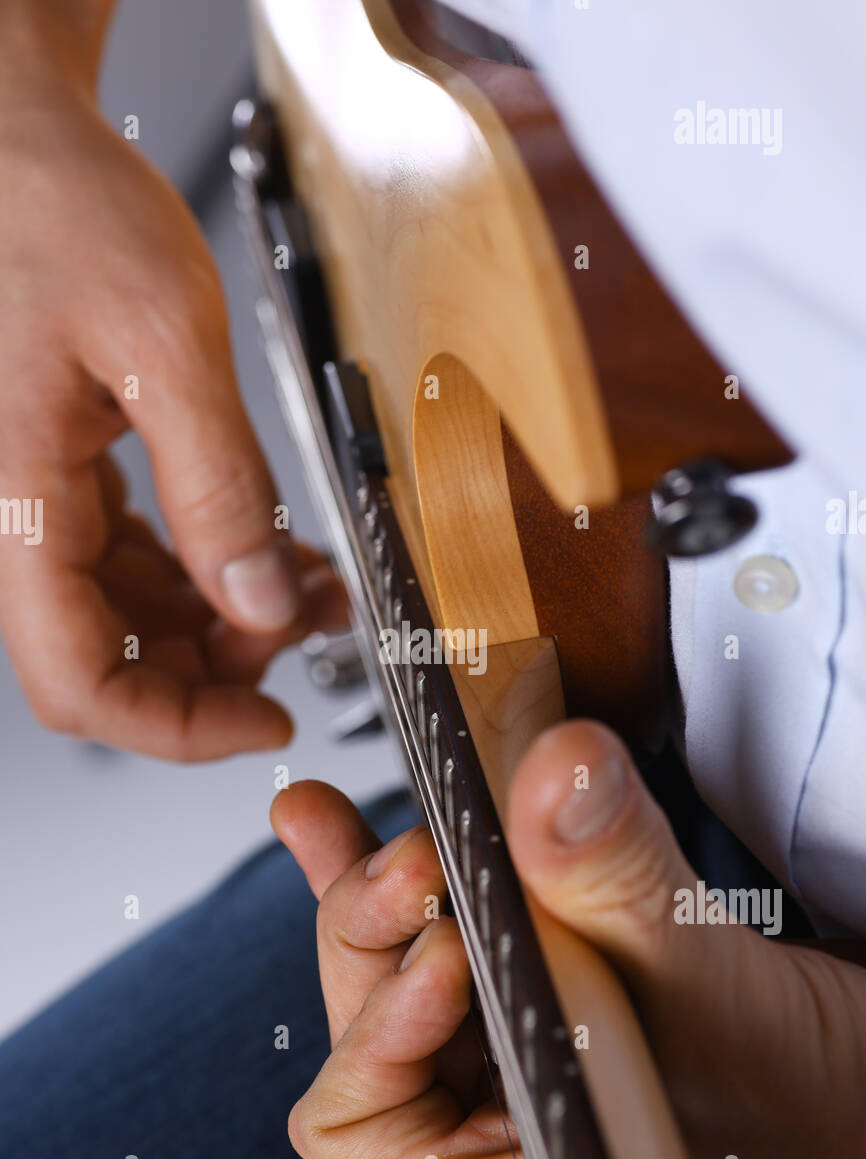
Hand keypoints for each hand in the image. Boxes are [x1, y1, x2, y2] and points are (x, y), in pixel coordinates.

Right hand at [0, 6, 344, 758]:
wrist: (22, 147)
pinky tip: (272, 550)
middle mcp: (21, 520)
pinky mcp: (75, 479)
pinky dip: (212, 568)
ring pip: (134, 616)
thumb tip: (261, 600)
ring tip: (311, 588)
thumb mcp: (164, 344)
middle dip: (218, 665)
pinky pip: (142, 560)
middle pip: (113, 659)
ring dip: (227, 618)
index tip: (268, 719)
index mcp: (18, 503)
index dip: (176, 725)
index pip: (79, 679)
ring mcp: (46, 504)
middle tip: (304, 630)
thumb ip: (219, 486)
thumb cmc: (59, 211)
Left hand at [273, 723, 865, 1158]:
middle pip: (383, 1026)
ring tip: (333, 818)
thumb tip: (553, 769)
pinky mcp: (580, 1003)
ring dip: (389, 894)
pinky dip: (449, 878)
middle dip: (376, 930)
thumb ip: (625, 890)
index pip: (369, 1125)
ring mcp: (544, 1065)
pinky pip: (492, 937)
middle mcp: (515, 1132)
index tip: (446, 946)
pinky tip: (420, 829)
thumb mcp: (729, 1009)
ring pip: (430, 974)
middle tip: (416, 858)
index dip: (379, 1025)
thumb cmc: (846, 1150)